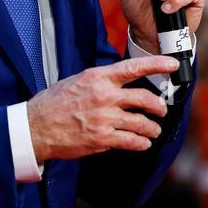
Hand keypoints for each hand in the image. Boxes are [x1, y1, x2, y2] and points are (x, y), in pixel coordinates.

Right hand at [26, 56, 178, 161]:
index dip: (157, 64)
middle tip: (162, 110)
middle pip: (145, 99)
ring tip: (154, 130)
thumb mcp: (77, 81)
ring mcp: (104, 118)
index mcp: (98, 77)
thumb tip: (121, 83)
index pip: (134, 67)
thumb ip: (101, 81)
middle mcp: (104, 96)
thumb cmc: (53, 104)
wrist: (35, 127)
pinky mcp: (102, 138)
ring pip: (141, 123)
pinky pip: (131, 141)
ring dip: (152, 128)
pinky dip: (141, 143)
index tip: (173, 65)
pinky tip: (142, 143)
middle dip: (159, 106)